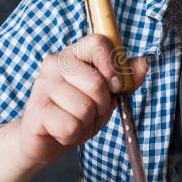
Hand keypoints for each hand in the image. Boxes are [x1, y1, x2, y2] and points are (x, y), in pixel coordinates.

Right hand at [16, 34, 148, 163]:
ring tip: (75, 121)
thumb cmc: (77, 112)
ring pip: (85, 108)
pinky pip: (70, 127)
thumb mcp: (106, 95)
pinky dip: (73, 136)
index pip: (98, 42)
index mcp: (74, 54)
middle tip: (92, 112)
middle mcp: (55, 63)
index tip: (116, 86)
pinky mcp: (36, 109)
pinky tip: (62, 131)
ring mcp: (42, 85)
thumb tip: (145, 61)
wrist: (45, 139)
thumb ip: (125, 79)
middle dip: (103, 106)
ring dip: (87, 123)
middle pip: (97, 83)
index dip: (113, 66)